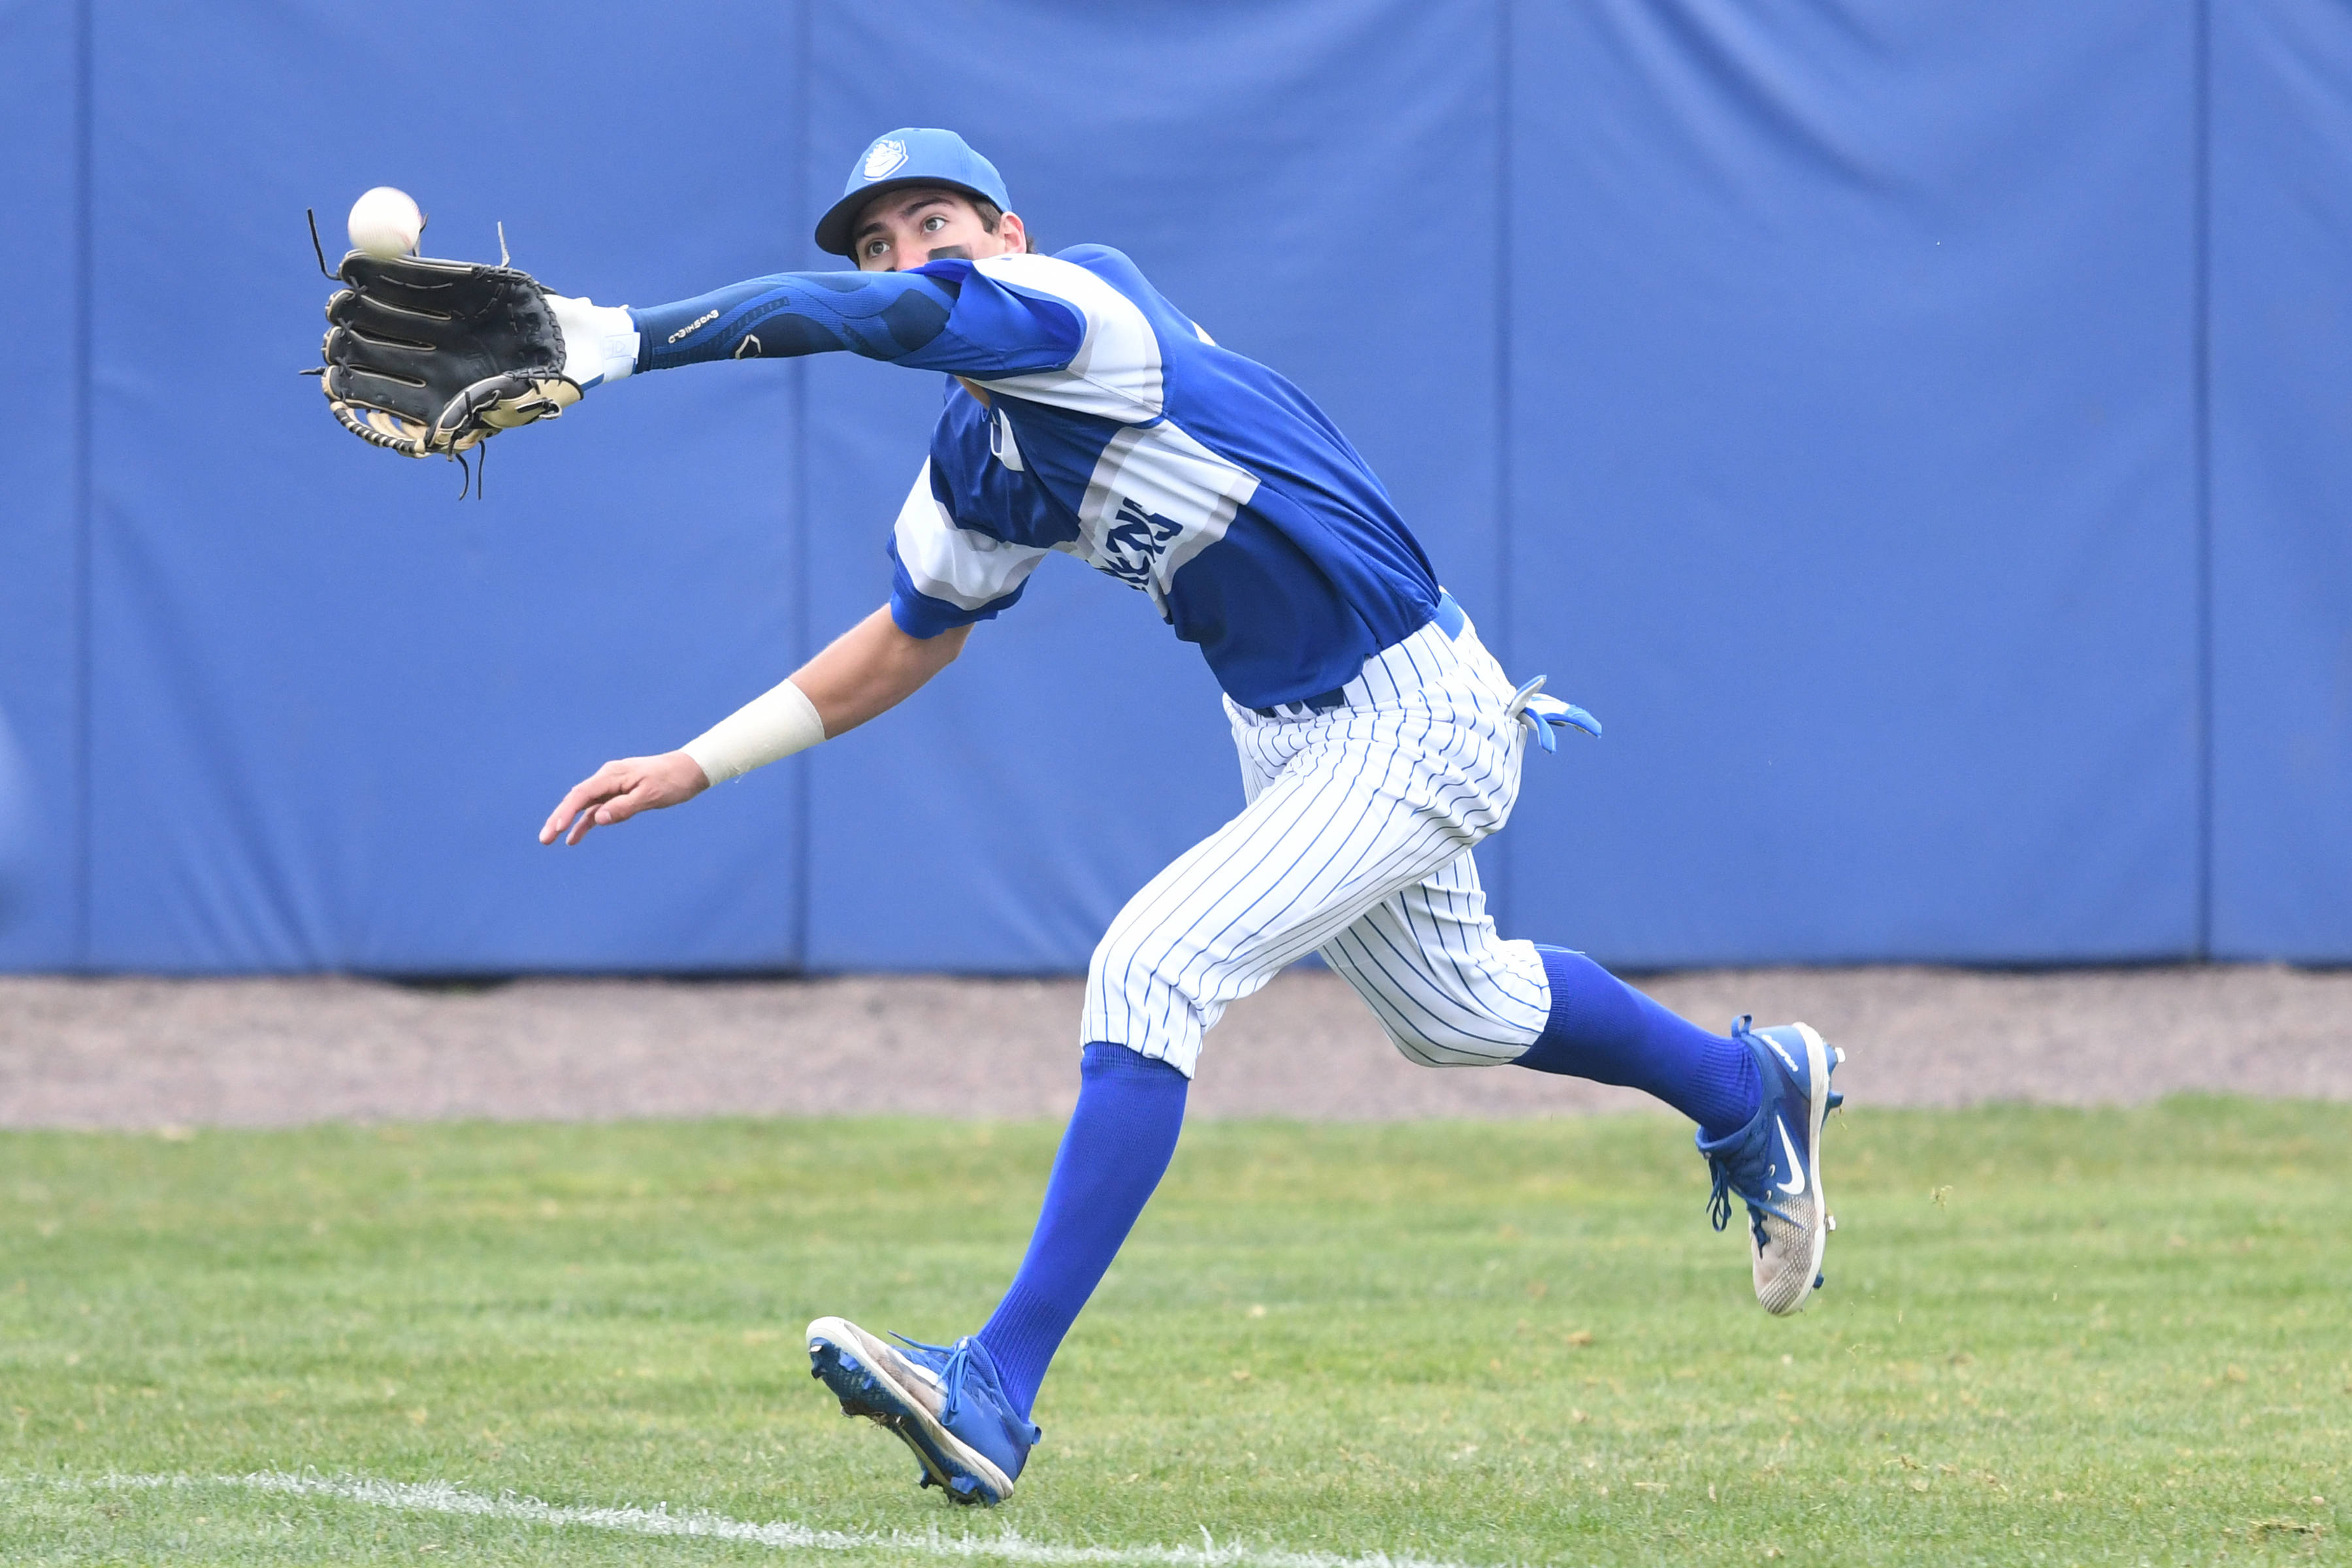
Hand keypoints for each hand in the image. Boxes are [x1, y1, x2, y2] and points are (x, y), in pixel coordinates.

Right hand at [539, 751, 709, 845]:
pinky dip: (586, 822)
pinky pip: (597, 809)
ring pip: (583, 806)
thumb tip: (598, 819)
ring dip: (568, 822)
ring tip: (550, 840)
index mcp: (612, 776)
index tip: (556, 829)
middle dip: (558, 819)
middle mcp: (607, 779)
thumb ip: (624, 807)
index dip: (566, 812)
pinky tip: (574, 838)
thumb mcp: (650, 796)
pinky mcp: (618, 795)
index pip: (582, 795)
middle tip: (544, 839)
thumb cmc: (671, 781)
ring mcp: (611, 787)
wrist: (689, 770)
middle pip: (576, 799)